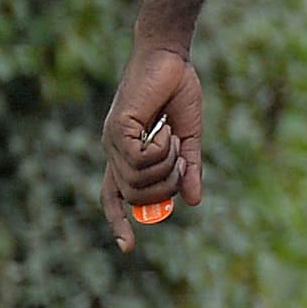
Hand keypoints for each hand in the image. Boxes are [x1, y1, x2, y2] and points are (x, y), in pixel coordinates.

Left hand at [100, 44, 204, 249]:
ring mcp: (113, 141)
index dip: (119, 222)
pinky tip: (164, 128)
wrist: (170, 59)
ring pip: (137, 181)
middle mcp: (114, 151)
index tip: (128, 248)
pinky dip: (161, 149)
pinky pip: (140, 159)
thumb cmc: (177, 93)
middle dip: (165, 187)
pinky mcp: (118, 129)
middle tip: (180, 158)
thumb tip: (193, 201)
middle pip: (134, 196)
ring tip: (173, 137)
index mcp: (126, 155)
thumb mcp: (189, 139)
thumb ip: (188, 169)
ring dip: (166, 164)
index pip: (113, 197)